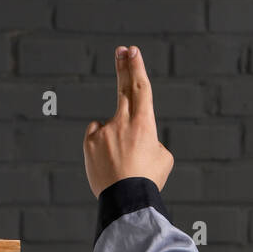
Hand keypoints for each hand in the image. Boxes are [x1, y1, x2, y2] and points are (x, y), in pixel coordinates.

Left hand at [83, 45, 174, 198]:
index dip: (137, 67)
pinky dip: (102, 144)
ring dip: (116, 138)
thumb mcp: (163, 158)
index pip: (141, 88)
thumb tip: (139, 136)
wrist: (126, 201)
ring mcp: (104, 130)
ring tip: (123, 163)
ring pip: (110, 124)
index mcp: (145, 123)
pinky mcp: (89, 142)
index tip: (133, 52)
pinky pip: (96, 135)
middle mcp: (123, 121)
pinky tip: (108, 161)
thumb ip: (151, 139)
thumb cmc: (148, 180)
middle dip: (124, 66)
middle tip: (121, 50)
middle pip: (124, 88)